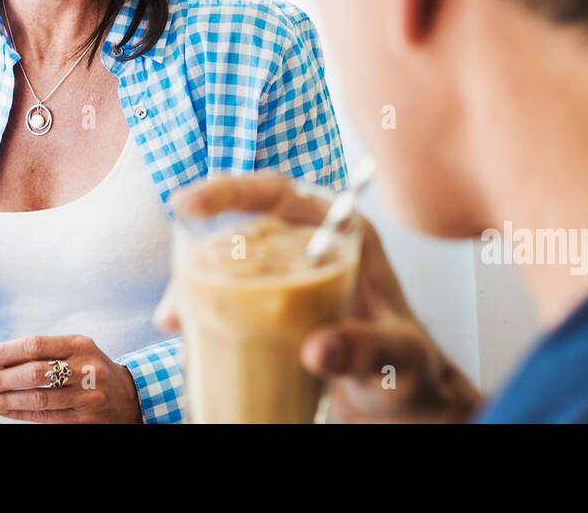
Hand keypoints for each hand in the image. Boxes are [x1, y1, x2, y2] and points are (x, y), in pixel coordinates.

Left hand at [0, 334, 142, 422]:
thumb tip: (2, 359)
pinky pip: (45, 417)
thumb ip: (44, 352)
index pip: (35, 345)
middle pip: (34, 373)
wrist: (126, 395)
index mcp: (80, 345)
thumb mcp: (76, 350)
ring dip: (6, 400)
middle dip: (1, 379)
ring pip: (37, 398)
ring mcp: (85, 395)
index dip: (6, 352)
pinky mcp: (83, 418)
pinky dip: (20, 414)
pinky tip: (6, 411)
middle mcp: (84, 368)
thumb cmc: (93, 369)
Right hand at [154, 171, 483, 422]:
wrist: (405, 396)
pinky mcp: (273, 304)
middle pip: (241, 232)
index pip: (280, 194)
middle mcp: (309, 245)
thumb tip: (320, 348)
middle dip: (199, 259)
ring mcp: (288, 275)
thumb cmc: (412, 368)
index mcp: (344, 234)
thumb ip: (366, 349)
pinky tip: (189, 336)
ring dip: (195, 288)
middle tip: (176, 307)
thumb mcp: (397, 357)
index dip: (230, 192)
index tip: (188, 205)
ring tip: (177, 324)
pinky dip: (203, 311)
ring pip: (228, 263)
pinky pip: (229, 295)